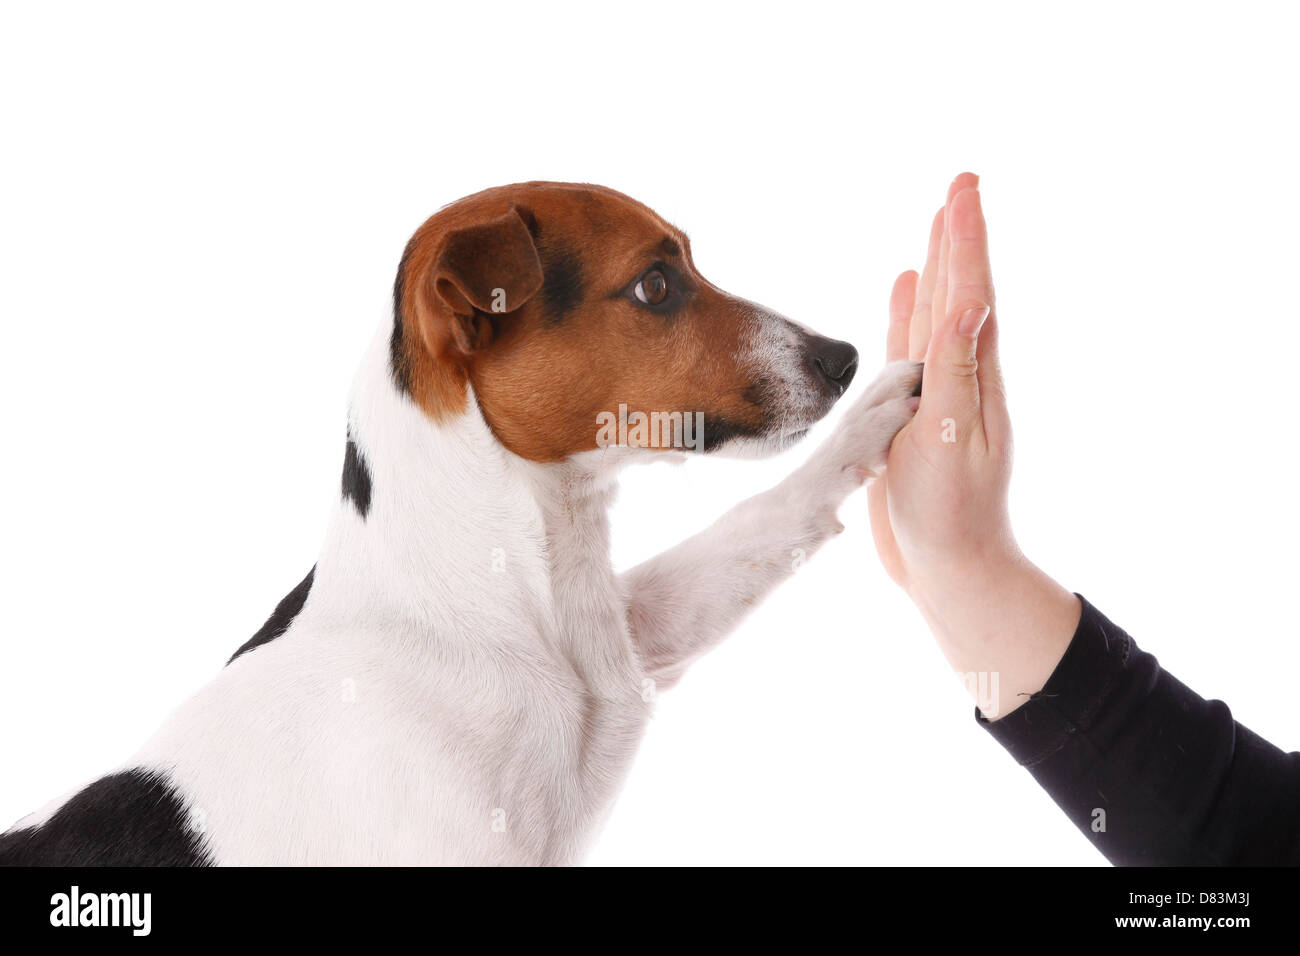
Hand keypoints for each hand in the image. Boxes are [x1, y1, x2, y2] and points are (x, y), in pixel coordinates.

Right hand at [867, 174, 1079, 717]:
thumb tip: (968, 297)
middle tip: (959, 183)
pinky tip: (902, 291)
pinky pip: (908, 349)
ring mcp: (934, 392)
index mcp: (973, 376)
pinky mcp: (910, 413)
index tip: (963, 185)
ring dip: (936, 267)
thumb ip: (955, 367)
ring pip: (934, 315)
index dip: (966, 237)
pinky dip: (906, 314)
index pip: (972, 291)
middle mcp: (957, 375)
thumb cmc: (949, 514)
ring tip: (934, 224)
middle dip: (957, 236)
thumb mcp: (950, 437)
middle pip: (958, 290)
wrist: (947, 568)